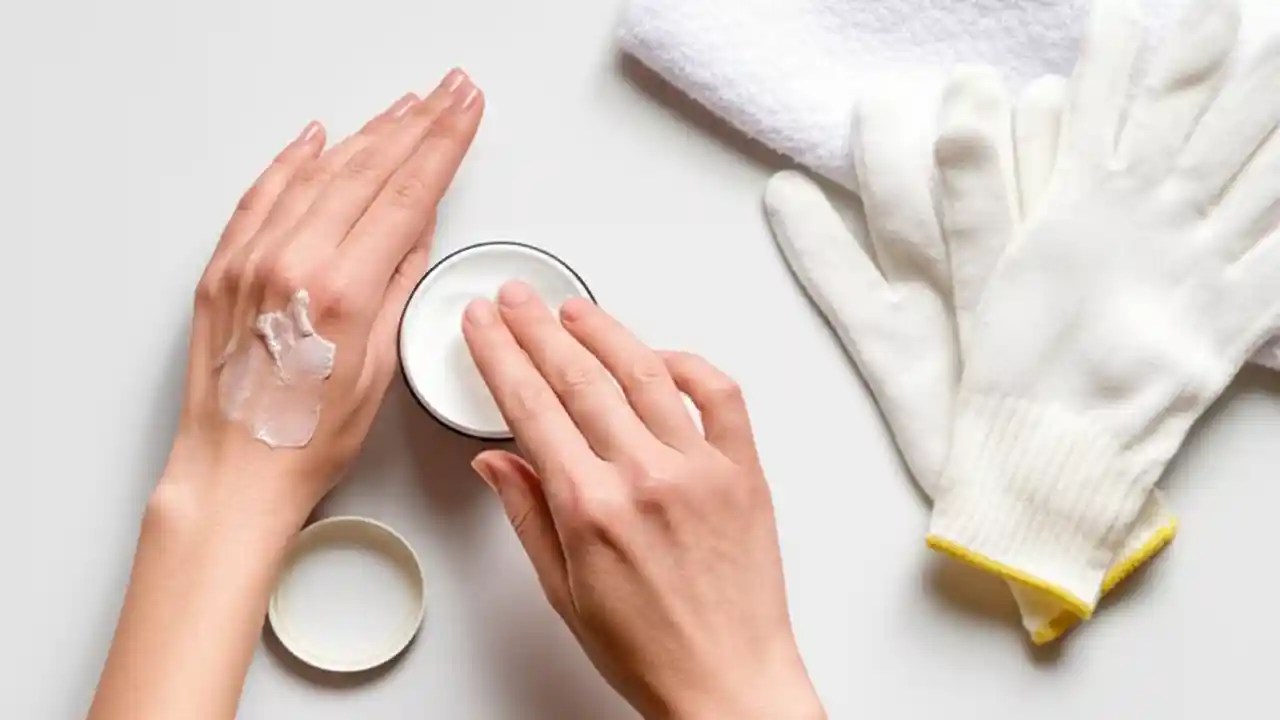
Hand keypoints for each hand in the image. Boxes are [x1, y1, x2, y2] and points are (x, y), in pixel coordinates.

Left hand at [90, 70, 484, 719]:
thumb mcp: (379, 368)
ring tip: (403, 107)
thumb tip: (413, 230)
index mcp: (340, 291)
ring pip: (317, 173)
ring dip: (366, 134)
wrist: (234, 470)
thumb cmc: (308, 439)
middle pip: (366, 170)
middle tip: (448, 92)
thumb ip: (397, 286)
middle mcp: (291, 262)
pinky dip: (291, 161)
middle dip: (416, 124)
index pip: (406, 195)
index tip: (465, 111)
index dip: (442, 146)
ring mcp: (250, 260)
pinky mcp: (222, 267)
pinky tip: (318, 137)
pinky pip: (260, 195)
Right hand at [463, 282, 823, 719]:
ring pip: (644, 372)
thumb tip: (496, 460)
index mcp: (591, 508)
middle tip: (516, 301)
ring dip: (603, 332)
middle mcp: (645, 477)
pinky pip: (720, 396)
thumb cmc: (649, 651)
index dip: (500, 355)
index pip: (531, 407)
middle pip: (579, 377)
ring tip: (574, 310)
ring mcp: (700, 468)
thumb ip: (527, 514)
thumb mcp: (563, 591)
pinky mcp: (744, 472)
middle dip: (538, 329)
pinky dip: (688, 364)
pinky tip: (659, 354)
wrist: (728, 684)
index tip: (483, 325)